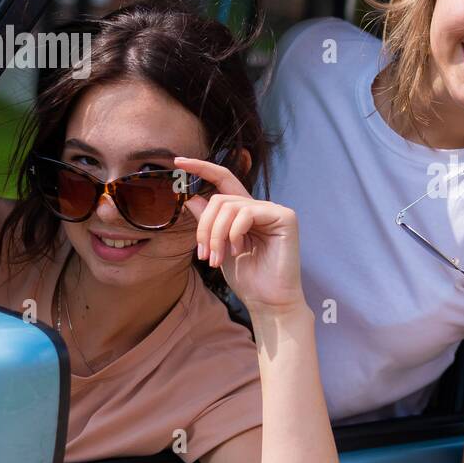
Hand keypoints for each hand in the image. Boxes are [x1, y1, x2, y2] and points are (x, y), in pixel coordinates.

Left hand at [174, 155, 305, 315]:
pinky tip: (237, 251)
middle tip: (201, 254)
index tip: (179, 162)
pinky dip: (233, 233)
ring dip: (215, 235)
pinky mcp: (284, 217)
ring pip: (229, 206)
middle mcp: (259, 207)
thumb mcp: (218, 248)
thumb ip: (207, 222)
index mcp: (245, 212)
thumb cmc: (247, 277)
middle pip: (219, 198)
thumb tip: (190, 197)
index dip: (202, 168)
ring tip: (215, 259)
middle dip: (203, 226)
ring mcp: (273, 210)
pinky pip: (246, 213)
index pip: (223, 180)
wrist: (268, 300)